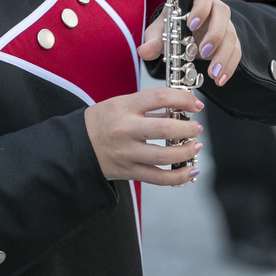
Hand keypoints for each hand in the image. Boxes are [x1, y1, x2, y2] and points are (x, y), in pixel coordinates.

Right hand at [84, 87, 203, 184]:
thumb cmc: (101, 120)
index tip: (195, 104)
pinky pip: (159, 178)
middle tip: (196, 127)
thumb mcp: (120, 103)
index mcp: (125, 107)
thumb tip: (179, 107)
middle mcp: (127, 129)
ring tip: (195, 146)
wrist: (78, 144)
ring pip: (165, 156)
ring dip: (187, 152)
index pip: (160, 97)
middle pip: (166, 129)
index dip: (183, 99)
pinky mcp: (130, 171)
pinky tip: (191, 171)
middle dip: (188, 129)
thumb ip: (147, 106)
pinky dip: (179, 176)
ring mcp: (128, 152)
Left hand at [138, 0, 241, 86]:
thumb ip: (153, 41)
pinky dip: (229, 66)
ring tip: (212, 73)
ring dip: (223, 55)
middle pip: (223, 12)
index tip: (191, 24)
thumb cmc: (171, 28)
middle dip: (214, 33)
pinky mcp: (231, 40)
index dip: (200, 6)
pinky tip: (219, 79)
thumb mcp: (160, 33)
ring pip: (231, 35)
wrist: (183, 39)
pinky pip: (236, 51)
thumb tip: (144, 52)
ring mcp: (225, 24)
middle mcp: (213, 8)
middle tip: (202, 52)